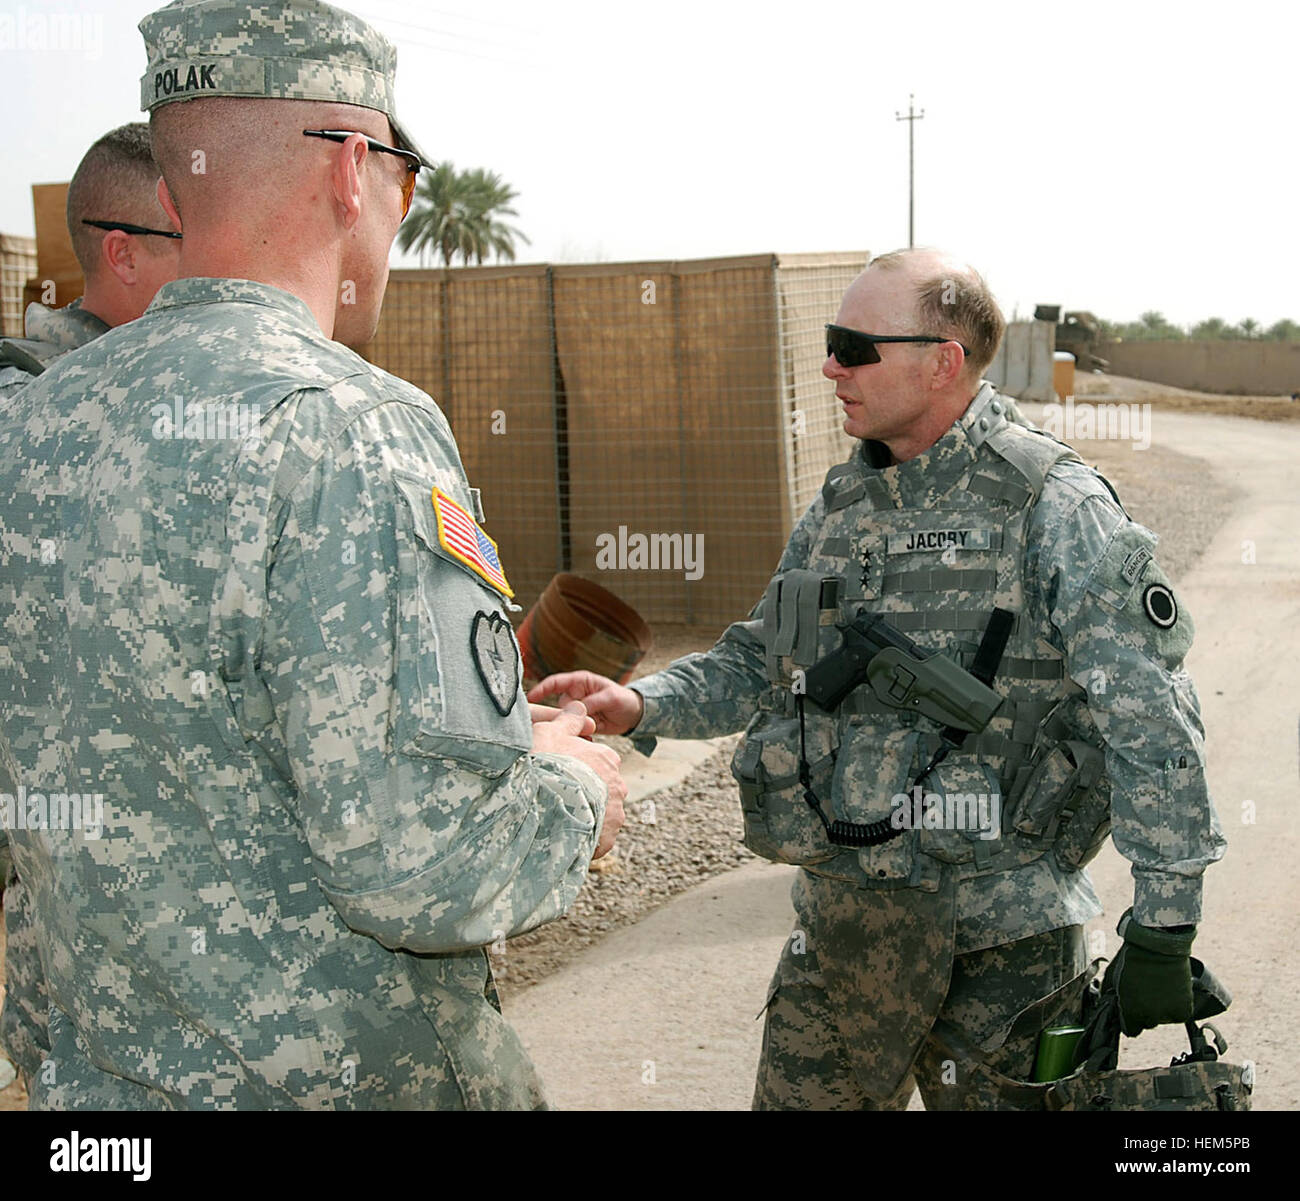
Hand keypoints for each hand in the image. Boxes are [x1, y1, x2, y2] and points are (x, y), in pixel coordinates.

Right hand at [527, 671, 644, 735]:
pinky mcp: (579, 724)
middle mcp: (575, 695)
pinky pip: (572, 730)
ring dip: (574, 726)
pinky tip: (590, 736)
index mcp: (580, 682)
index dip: (541, 689)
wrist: (633, 715)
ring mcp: (576, 710)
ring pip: (564, 720)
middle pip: (558, 705)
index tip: (530, 698)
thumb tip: (576, 709)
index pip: (555, 683)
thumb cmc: (623, 699)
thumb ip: (593, 702)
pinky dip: (578, 734)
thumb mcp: (610, 697)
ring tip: (593, 727)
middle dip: (565, 716)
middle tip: (581, 722)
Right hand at [530, 710, 626, 857]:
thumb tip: (580, 706)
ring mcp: (615, 812)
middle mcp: (617, 784)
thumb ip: (570, 720)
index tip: (558, 777)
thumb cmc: (545, 761)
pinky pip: (597, 840)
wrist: (541, 799)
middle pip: (600, 790)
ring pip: (600, 816)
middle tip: (556, 801)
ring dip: (584, 819)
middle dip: (583, 795)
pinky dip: (584, 841)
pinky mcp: (607, 838)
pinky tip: (564, 839)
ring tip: (558, 823)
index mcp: (607, 758)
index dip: (576, 770)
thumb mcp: (552, 730)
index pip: (596, 764)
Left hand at [1103, 908, 1196, 1035]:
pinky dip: (1176, 1006)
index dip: (1129, 1019)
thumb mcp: (1111, 977)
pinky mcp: (1185, 1009)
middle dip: (1144, 1011)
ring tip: (1158, 988)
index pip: (1130, 1030)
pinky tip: (1169, 991)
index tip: (1130, 1010)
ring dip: (1161, 1008)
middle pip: (1147, 1023)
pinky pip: (1178, 1014)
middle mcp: (1150, 1017)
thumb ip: (1108, 996)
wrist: (1157, 945)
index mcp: (1130, 1012)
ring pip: (1163, 1018)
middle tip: (1145, 993)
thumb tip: (1108, 1004)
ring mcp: (1168, 1014)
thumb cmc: (1132, 958)